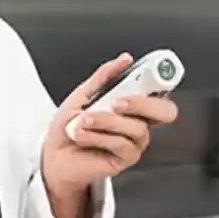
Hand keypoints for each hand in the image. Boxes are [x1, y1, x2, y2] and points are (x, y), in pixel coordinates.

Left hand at [42, 53, 179, 194]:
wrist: (52, 155)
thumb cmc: (68, 127)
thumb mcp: (83, 95)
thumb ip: (104, 77)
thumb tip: (125, 59)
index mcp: (133, 105)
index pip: (160, 92)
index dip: (162, 81)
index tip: (147, 74)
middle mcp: (138, 122)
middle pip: (165, 111)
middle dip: (142, 103)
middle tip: (117, 102)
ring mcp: (134, 142)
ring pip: (135, 127)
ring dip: (104, 120)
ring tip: (82, 121)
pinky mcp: (126, 159)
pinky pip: (121, 144)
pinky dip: (98, 136)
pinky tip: (82, 135)